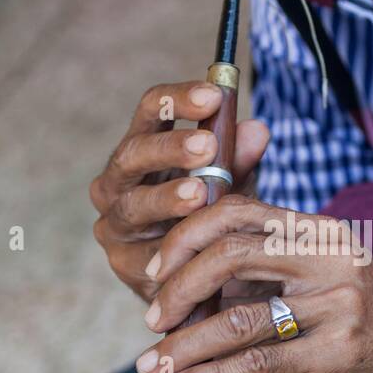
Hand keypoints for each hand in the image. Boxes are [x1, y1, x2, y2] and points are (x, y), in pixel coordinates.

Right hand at [91, 83, 269, 303]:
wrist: (202, 276)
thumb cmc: (212, 215)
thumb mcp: (233, 183)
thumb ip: (240, 159)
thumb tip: (257, 130)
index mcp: (143, 148)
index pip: (151, 110)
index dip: (177, 99)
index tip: (214, 95)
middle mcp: (118, 181)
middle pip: (132, 154)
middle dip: (170, 148)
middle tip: (208, 145)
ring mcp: (114, 222)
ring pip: (134, 204)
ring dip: (167, 197)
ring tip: (200, 193)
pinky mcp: (122, 262)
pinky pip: (144, 254)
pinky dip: (172, 248)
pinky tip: (195, 246)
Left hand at [134, 197, 372, 372]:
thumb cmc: (365, 321)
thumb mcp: (322, 275)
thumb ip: (266, 266)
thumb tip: (184, 273)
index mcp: (318, 231)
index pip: (237, 211)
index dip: (185, 237)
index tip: (155, 272)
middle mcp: (330, 258)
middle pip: (230, 254)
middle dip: (176, 289)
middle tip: (151, 320)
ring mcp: (338, 304)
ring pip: (238, 319)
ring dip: (184, 346)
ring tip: (152, 368)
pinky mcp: (340, 351)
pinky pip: (259, 364)